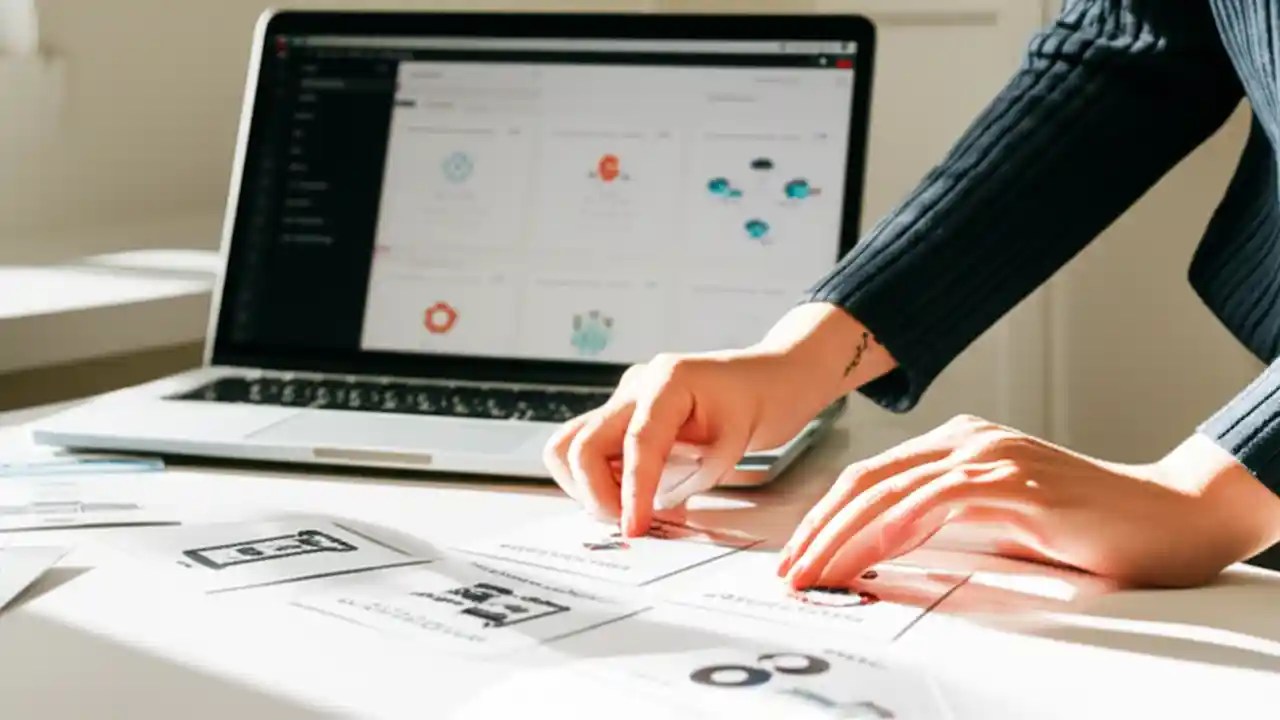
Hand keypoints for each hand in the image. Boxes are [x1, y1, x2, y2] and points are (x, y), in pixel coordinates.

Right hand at [543, 304, 894, 536]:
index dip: (631, 492)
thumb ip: (693, 474)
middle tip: (627, 522)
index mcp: (668, 381)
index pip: (636, 443)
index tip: (634, 528)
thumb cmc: (764, 399)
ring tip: (626, 508)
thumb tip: (652, 508)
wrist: (772, 376)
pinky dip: (599, 479)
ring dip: (588, 487)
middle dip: (594, 493)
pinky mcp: (623, 416)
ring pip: (570, 446)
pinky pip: (590, 450)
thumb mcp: (737, 442)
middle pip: (578, 443)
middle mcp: (636, 386)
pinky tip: (631, 494)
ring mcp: (625, 399)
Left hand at [779, 414, 1279, 588]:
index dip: (825, 517)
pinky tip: (870, 551)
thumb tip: (881, 548)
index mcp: (956, 445)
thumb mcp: (994, 520)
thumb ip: (942, 521)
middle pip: (867, 480)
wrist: (1163, 515)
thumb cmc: (1080, 523)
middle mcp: (966, 442)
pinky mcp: (1015, 482)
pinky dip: (896, 526)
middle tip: (789, 569)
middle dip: (818, 529)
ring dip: (843, 536)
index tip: (798, 555)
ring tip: (816, 572)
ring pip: (891, 489)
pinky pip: (938, 500)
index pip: (870, 477)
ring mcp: (990, 457)